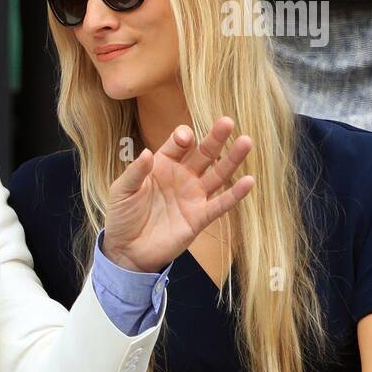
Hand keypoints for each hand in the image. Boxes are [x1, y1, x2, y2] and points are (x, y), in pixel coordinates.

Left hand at [101, 117, 253, 273]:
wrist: (127, 249)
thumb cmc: (123, 215)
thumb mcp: (123, 190)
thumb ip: (135, 172)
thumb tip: (146, 153)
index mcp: (162, 164)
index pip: (178, 145)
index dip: (183, 138)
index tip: (184, 138)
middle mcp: (182, 176)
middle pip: (203, 153)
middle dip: (215, 138)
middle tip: (227, 122)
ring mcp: (193, 196)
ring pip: (217, 174)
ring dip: (231, 159)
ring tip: (246, 142)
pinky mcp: (199, 217)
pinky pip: (220, 204)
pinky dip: (235, 194)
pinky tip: (249, 181)